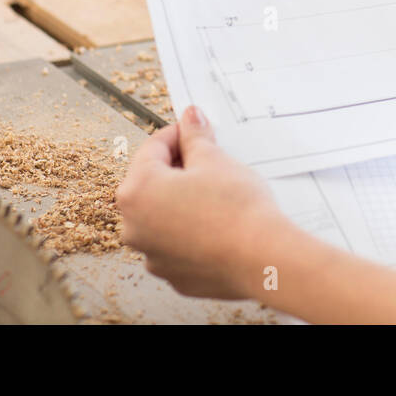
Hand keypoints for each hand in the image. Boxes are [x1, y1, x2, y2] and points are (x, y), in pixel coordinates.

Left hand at [116, 105, 286, 299]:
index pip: (152, 148)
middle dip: (179, 169)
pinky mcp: (173, 275)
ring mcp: (151, 255)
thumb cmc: (236, 210)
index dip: (177, 134)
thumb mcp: (215, 160)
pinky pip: (176, 244)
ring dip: (182, 202)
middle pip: (152, 184)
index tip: (194, 131)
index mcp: (137, 191)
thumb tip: (190, 119)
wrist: (262, 258)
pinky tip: (216, 224)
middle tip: (209, 161)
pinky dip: (191, 232)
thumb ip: (195, 137)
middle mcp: (134, 226)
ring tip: (216, 195)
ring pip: (163, 216)